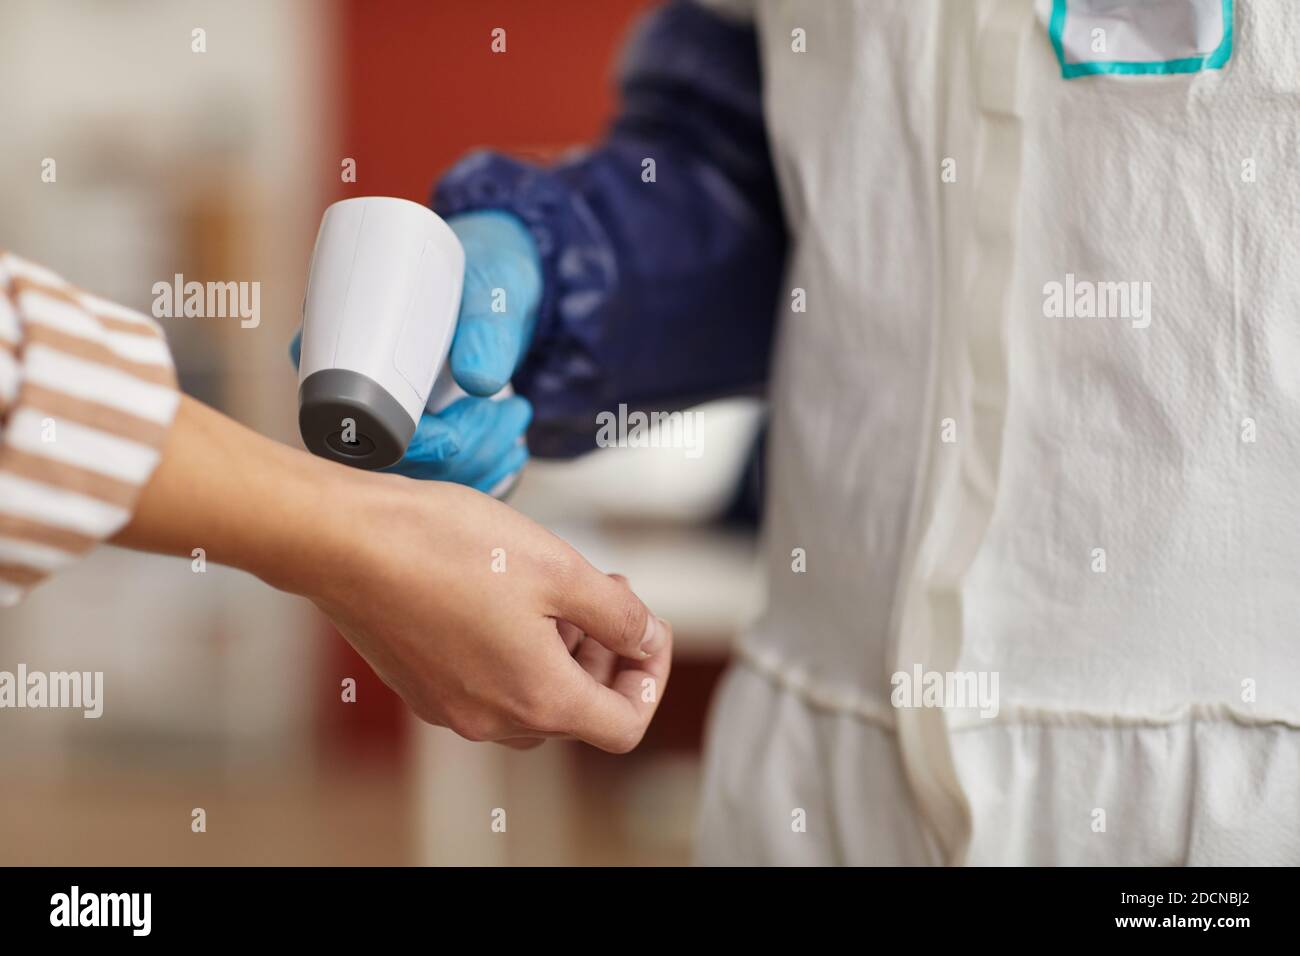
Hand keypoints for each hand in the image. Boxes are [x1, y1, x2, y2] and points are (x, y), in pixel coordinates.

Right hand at [288, 209, 540, 491]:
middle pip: (385, 455)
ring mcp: (376, 415)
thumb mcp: (491, 286)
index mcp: (335, 339)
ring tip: (519, 415)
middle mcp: (345, 385)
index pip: (345, 415)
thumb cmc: (483, 270)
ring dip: (477, 460)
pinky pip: (432, 478)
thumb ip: (487, 326)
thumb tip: (478, 382)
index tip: (453, 438)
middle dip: (459, 450)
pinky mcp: (410, 435)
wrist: (498, 281)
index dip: (401, 441)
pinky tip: (511, 451)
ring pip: (415, 472)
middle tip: (514, 413)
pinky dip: (480, 472)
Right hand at [303, 475, 672, 750]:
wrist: (344, 541)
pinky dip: (515, 650)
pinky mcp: (422, 686)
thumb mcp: (559, 569)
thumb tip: (646, 639)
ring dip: (560, 652)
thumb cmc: (443, 547)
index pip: (624, 725)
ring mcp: (452, 708)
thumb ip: (618, 614)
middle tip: (603, 594)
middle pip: (579, 711)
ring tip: (553, 590)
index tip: (645, 632)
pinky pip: (489, 683)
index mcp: (537, 699)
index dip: (650, 678)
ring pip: (533, 696)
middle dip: (605, 655)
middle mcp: (493, 719)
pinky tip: (505, 595)